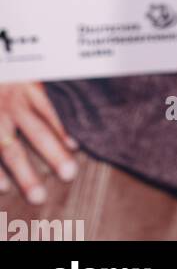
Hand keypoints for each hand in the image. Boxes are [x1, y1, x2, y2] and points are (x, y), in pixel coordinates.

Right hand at [0, 81, 79, 202]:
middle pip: (36, 131)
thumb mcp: (28, 71)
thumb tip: (73, 122)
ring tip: (38, 197)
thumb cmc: (9, 73)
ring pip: (10, 150)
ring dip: (24, 175)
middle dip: (53, 154)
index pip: (50, 109)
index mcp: (28, 87)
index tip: (78, 146)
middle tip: (70, 175)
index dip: (64, 128)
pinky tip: (5, 189)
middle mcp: (11, 103)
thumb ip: (46, 91)